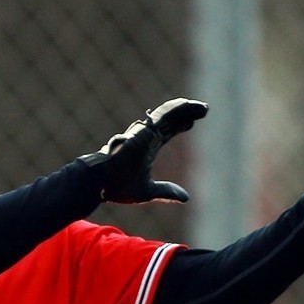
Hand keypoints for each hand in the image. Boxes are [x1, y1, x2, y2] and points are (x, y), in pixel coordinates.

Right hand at [80, 98, 208, 202]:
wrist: (100, 182)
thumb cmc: (116, 186)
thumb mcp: (148, 191)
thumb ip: (166, 191)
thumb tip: (186, 198)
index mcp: (146, 148)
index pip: (166, 133)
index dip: (179, 126)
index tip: (191, 122)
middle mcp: (145, 138)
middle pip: (170, 122)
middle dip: (186, 115)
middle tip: (203, 109)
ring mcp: (144, 132)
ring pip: (168, 115)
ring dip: (186, 109)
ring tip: (202, 107)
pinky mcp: (143, 131)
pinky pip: (162, 115)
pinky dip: (175, 109)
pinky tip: (188, 105)